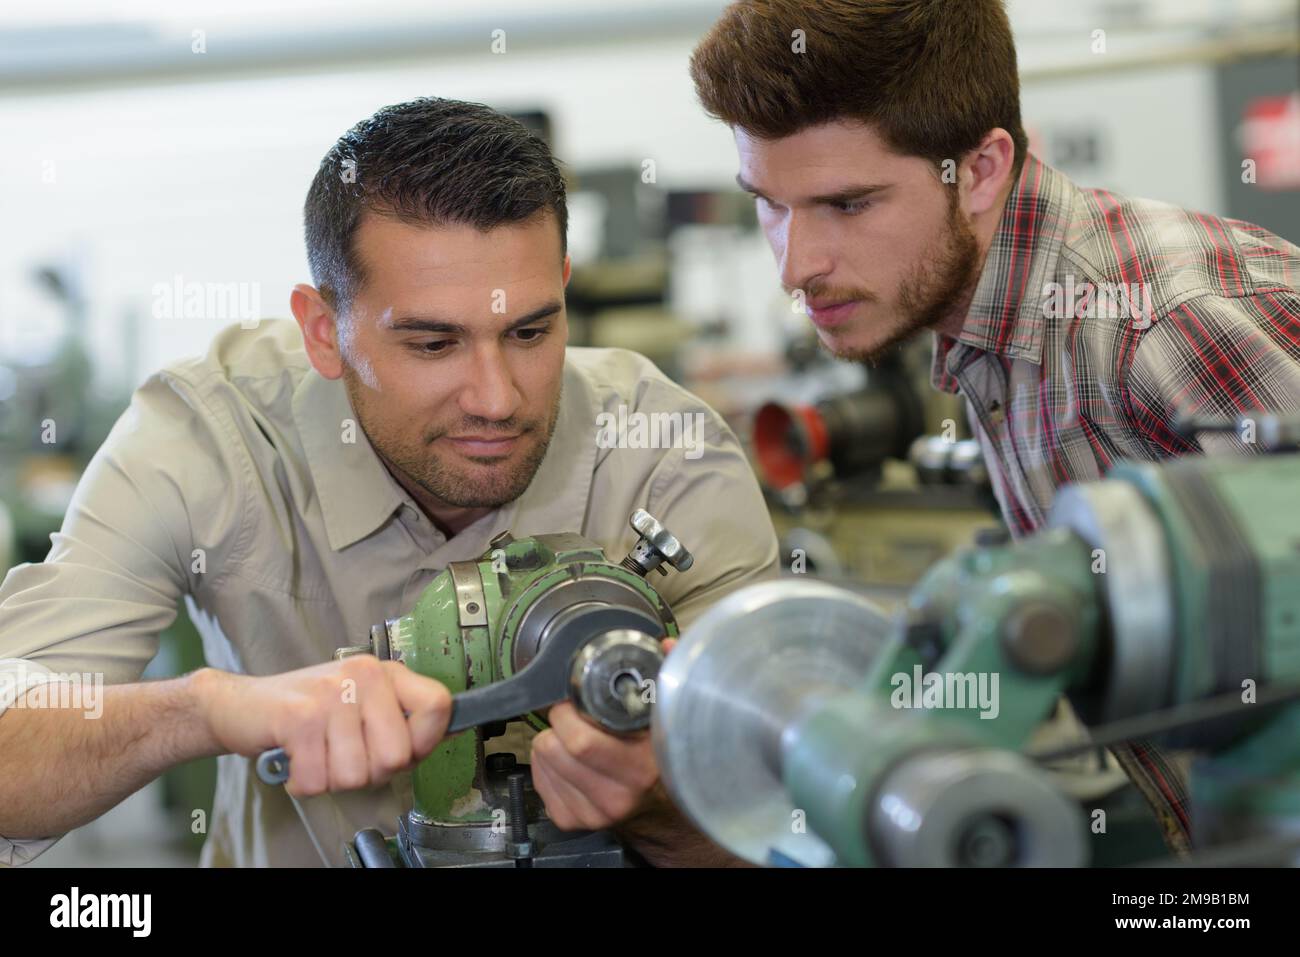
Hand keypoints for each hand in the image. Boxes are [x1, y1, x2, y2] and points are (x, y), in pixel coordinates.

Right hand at [195, 657, 450, 797]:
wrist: (240, 705)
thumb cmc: (306, 711)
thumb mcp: (362, 706)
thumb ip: (400, 722)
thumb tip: (445, 735)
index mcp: (385, 673)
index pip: (438, 705)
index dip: (424, 742)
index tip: (402, 750)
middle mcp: (363, 675)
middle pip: (398, 755)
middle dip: (371, 772)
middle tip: (344, 756)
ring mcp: (331, 693)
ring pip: (357, 774)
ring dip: (333, 778)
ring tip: (318, 755)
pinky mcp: (299, 716)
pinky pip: (319, 778)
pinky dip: (305, 782)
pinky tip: (298, 760)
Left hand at [528, 637, 675, 830]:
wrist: (661, 808)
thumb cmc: (660, 757)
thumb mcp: (667, 718)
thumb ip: (666, 680)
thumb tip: (667, 646)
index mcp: (639, 770)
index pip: (581, 743)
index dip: (569, 714)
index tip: (574, 701)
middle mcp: (615, 798)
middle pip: (554, 749)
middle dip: (556, 724)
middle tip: (571, 716)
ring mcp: (591, 814)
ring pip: (542, 761)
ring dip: (550, 742)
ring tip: (574, 739)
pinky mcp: (572, 821)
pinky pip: (539, 780)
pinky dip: (547, 764)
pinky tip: (570, 761)